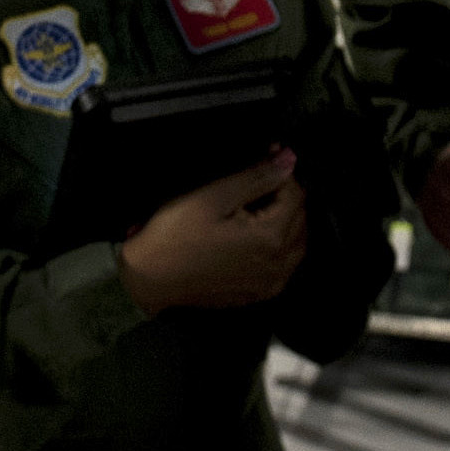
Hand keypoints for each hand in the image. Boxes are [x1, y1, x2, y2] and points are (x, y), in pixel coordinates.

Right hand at [119, 149, 308, 313]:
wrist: (149, 279)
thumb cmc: (173, 238)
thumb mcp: (213, 196)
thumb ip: (256, 177)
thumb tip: (287, 159)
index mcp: (269, 238)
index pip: (296, 194)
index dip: (280, 170)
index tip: (264, 157)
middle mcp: (276, 265)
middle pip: (300, 218)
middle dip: (284, 194)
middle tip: (256, 179)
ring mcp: (267, 283)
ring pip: (296, 241)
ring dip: (284, 219)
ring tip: (255, 205)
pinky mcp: (257, 293)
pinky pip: (283, 264)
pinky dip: (277, 245)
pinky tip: (253, 234)